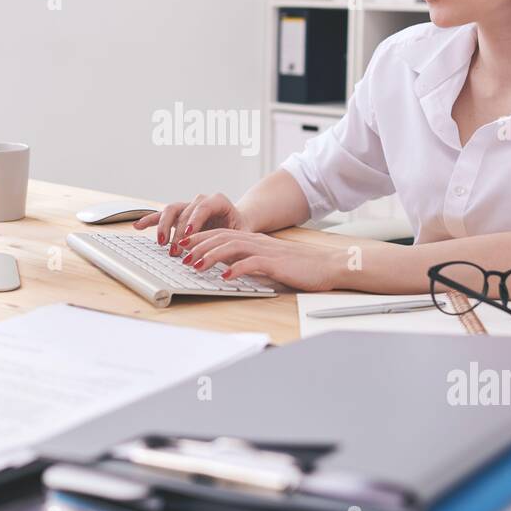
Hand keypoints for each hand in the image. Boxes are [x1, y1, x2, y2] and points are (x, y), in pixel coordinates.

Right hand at [133, 193, 251, 255]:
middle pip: (184, 211)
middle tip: (176, 250)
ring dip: (163, 226)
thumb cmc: (240, 230)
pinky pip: (162, 215)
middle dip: (178, 231)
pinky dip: (150, 220)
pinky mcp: (179, 214)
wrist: (238, 223)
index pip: (203, 207)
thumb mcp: (243, 235)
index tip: (189, 235)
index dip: (194, 220)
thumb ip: (235, 241)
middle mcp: (201, 200)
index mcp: (218, 201)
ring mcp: (189, 206)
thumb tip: (226, 254)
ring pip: (171, 210)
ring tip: (161, 242)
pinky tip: (138, 226)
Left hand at [175, 228, 343, 291]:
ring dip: (210, 256)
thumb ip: (250, 261)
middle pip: (222, 237)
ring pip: (232, 247)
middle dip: (199, 245)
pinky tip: (224, 277)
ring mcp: (267, 251)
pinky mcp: (276, 263)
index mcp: (255, 240)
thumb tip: (228, 269)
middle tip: (181, 255)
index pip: (222, 234)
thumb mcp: (270, 261)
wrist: (329, 265)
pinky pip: (252, 263)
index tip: (184, 246)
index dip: (201, 238)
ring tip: (195, 265)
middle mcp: (258, 242)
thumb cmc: (301, 266)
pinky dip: (236, 269)